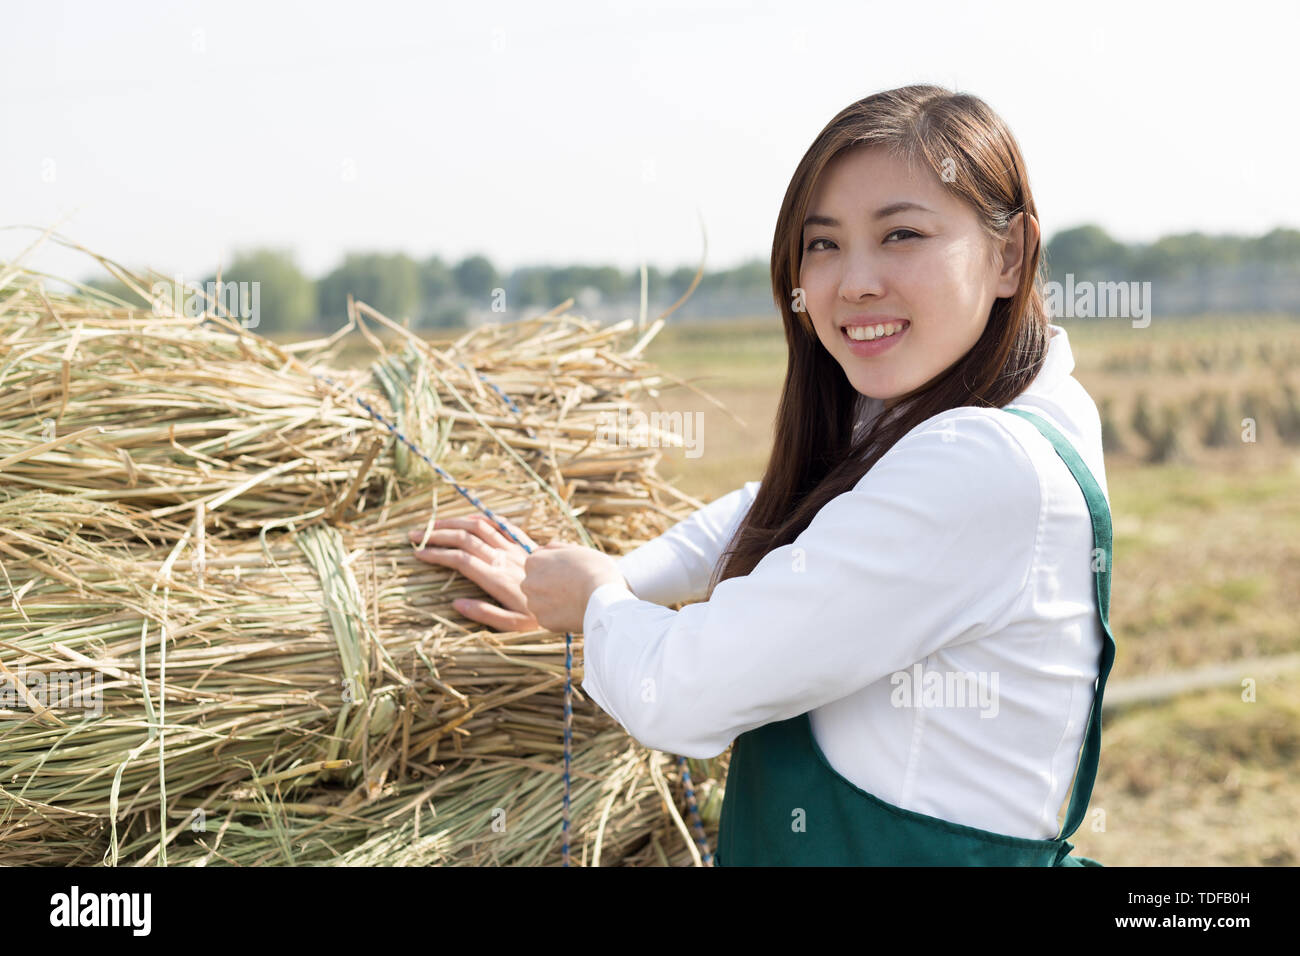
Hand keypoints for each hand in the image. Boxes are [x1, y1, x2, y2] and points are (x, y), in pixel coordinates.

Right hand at [409, 515, 540, 631]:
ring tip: (434, 524)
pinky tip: (469, 518)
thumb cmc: (543, 614)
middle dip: (437, 534)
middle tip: (415, 536)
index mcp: (496, 577)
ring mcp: (514, 547)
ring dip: (455, 522)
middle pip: (465, 538)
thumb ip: (484, 614)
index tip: (418, 554)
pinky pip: (502, 524)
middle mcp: (503, 558)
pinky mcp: (526, 543)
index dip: (437, 554)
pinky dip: (482, 518)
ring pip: (480, 526)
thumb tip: (456, 603)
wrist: (576, 593)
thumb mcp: (514, 624)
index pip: (460, 559)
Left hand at [520, 542, 626, 634]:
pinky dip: (559, 616)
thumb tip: (543, 549)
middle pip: (536, 584)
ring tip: (575, 600)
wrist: (604, 598)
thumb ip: (555, 548)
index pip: (537, 564)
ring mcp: (535, 604)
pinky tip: (574, 611)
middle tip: (571, 587)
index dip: (554, 568)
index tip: (568, 572)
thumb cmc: (594, 569)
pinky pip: (550, 618)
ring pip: (541, 603)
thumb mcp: (576, 550)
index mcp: (534, 561)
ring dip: (552, 602)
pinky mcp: (544, 621)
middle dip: (548, 585)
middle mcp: (528, 583)